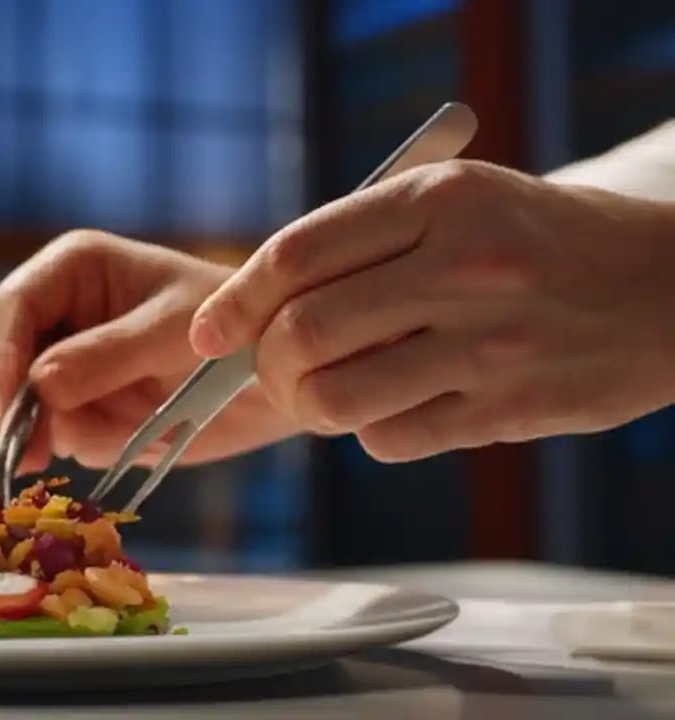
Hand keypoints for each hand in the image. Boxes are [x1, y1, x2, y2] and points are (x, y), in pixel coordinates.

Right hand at [0, 230, 298, 472]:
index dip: (0, 359)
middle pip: (5, 363)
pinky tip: (140, 436)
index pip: (9, 310)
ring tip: (130, 430)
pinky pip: (66, 438)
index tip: (11, 409)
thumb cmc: (235, 329)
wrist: (279, 378)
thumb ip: (106, 358)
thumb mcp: (174, 334)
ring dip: (68, 431)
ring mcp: (71, 366)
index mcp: (73, 271)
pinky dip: (95, 446)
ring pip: (31, 410)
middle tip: (35, 456)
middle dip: (19, 409)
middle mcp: (62, 315)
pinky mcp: (88, 409)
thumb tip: (38, 387)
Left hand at [189, 160, 674, 460]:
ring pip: (336, 398)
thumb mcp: (457, 202)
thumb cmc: (536, 241)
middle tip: (267, 368)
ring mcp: (490, 344)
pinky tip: (392, 405)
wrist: (669, 287)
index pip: (297, 254)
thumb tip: (253, 309)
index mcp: (439, 200)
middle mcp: (463, 267)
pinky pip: (390, 439)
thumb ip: (363, 242)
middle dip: (263, 363)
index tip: (208, 332)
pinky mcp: (509, 407)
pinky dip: (369, 430)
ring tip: (319, 390)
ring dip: (306, 405)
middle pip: (304, 333)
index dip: (234, 300)